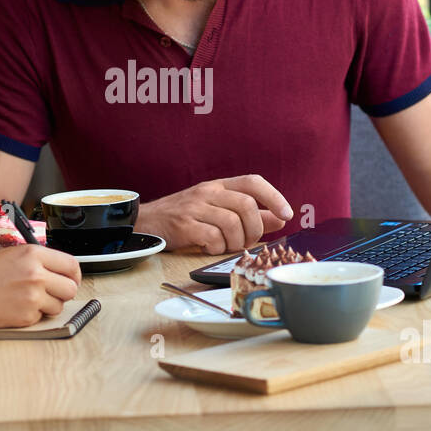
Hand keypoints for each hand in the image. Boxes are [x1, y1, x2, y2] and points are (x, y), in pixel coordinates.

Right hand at [0, 243, 80, 331]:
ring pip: (59, 306)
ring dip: (48, 306)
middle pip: (70, 288)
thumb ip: (34, 260)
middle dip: (63, 292)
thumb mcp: (8, 255)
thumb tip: (56, 269)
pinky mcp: (26, 316)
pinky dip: (31, 316)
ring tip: (26, 300)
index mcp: (33, 253)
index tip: (71, 279)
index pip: (71, 264)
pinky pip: (41, 317)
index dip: (74, 275)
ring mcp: (32, 296)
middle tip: (51, 293)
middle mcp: (36, 274)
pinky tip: (14, 308)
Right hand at [135, 175, 292, 254]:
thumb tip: (280, 218)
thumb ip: (249, 214)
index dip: (274, 197)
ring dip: (236, 242)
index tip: (286, 214)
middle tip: (248, 241)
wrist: (145, 222)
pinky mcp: (183, 225)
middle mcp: (208, 192)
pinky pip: (212, 237)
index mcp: (218, 186)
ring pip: (232, 223)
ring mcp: (194, 208)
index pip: (253, 181)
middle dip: (255, 229)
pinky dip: (217, 248)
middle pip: (246, 205)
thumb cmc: (185, 217)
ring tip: (227, 246)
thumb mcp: (217, 209)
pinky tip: (210, 248)